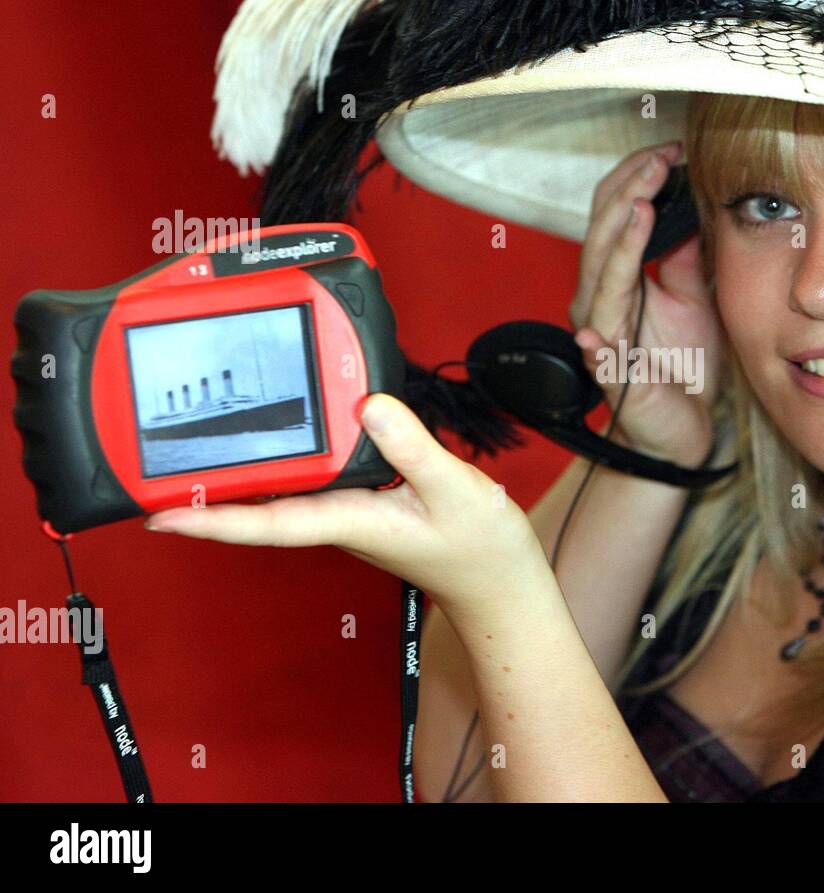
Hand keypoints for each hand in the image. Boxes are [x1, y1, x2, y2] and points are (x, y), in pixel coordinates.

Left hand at [143, 393, 549, 616]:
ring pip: (286, 488)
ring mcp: (351, 511)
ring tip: (202, 438)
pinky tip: (291, 429)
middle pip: (261, 503)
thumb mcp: (454, 491)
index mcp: (349, 520)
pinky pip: (318, 476)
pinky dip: (295, 453)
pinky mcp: (367, 500)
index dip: (210, 520)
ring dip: (246, 469)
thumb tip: (367, 404)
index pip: (266, 523)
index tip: (158, 516)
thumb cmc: (480, 550)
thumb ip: (412, 447)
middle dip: (210, 487)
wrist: (500, 583)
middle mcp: (339, 517)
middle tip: (158, 457)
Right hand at [569, 141, 723, 465]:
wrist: (683, 426)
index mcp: (617, 278)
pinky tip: (592, 332)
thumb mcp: (693, 294)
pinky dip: (594, 347)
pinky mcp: (613, 381)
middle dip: (628, 194)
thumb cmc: (684, 362)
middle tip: (658, 162)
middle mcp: (600, 303)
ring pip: (600, 286)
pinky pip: (599, 360)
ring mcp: (602, 340)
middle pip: (602, 239)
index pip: (613, 215)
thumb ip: (685, 252)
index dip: (636, 178)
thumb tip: (692, 201)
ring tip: (637, 208)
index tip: (671, 150)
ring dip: (617, 248)